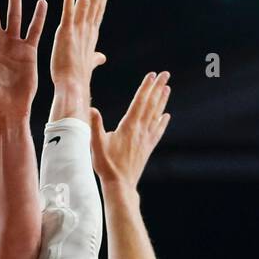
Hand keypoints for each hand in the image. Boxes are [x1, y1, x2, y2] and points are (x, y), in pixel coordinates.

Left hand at [50, 0, 111, 97]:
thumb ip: (94, 58)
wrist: (73, 88)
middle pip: (94, 1)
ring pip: (85, 2)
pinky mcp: (66, 33)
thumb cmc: (79, 79)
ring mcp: (78, 30)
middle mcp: (87, 29)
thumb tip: (101, 57)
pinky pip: (69, 11)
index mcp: (91, 35)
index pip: (97, 10)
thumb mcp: (88, 64)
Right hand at [91, 72, 171, 187]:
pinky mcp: (147, 148)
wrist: (120, 184)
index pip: (140, 101)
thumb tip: (91, 109)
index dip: (146, 87)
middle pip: (151, 105)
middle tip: (165, 75)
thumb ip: (95, 125)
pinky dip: (162, 122)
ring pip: (156, 115)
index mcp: (129, 126)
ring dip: (162, 101)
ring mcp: (146, 139)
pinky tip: (166, 116)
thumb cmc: (106, 164)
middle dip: (157, 88)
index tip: (152, 75)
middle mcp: (141, 130)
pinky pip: (157, 131)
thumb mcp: (96, 143)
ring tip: (167, 89)